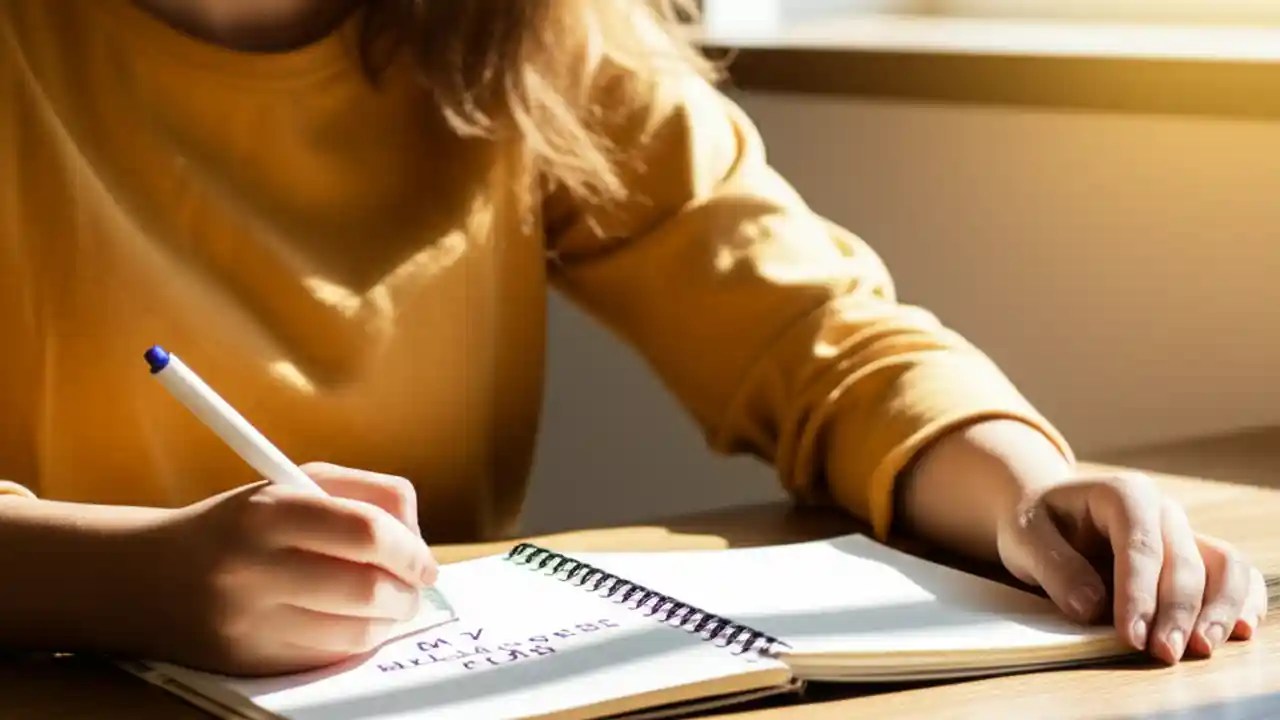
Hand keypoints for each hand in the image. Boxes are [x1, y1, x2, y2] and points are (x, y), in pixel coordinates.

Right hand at [153, 463, 436, 674]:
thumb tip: (418, 536)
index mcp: (268, 511)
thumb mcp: (295, 483)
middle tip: (413, 588)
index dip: (410, 550)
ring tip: (386, 604)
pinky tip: (350, 623)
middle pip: (367, 589)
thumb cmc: (242, 524)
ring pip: (355, 633)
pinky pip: (328, 659)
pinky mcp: (249, 664)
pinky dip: (354, 642)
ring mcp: (248, 623)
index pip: (367, 532)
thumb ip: (367, 493)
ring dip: (387, 621)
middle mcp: (253, 569)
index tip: (424, 561)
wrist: (148, 577)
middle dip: (406, 592)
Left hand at [997, 471, 1268, 663]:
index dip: (1139, 594)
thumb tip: (1092, 607)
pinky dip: (1240, 600)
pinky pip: (1234, 575)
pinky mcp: (1196, 558)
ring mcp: (1183, 534)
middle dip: (1175, 612)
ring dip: (1218, 609)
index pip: (1140, 545)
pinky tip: (1237, 630)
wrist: (1047, 518)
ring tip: (1200, 648)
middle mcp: (1162, 510)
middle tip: (1161, 653)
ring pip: (1223, 565)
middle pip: (1183, 561)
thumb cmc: (1036, 526)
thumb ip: (1055, 568)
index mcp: (1122, 493)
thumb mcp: (1025, 539)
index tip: (1131, 636)